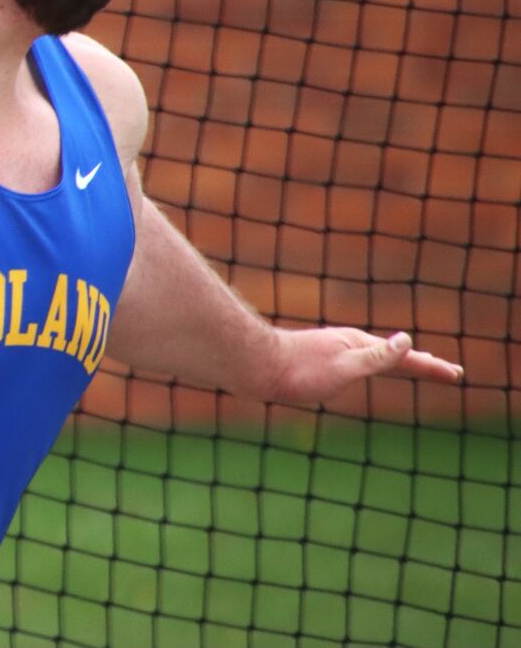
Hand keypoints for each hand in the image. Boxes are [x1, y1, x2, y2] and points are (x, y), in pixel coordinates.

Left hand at [267, 327, 462, 405]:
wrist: (256, 367)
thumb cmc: (298, 370)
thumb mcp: (344, 366)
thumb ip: (375, 357)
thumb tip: (407, 341)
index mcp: (359, 344)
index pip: (405, 358)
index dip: (432, 367)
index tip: (457, 374)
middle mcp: (350, 344)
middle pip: (396, 355)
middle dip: (424, 362)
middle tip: (448, 370)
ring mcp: (337, 351)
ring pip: (380, 357)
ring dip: (404, 362)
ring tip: (419, 364)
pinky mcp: (322, 361)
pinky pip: (362, 362)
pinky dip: (379, 364)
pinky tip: (372, 366)